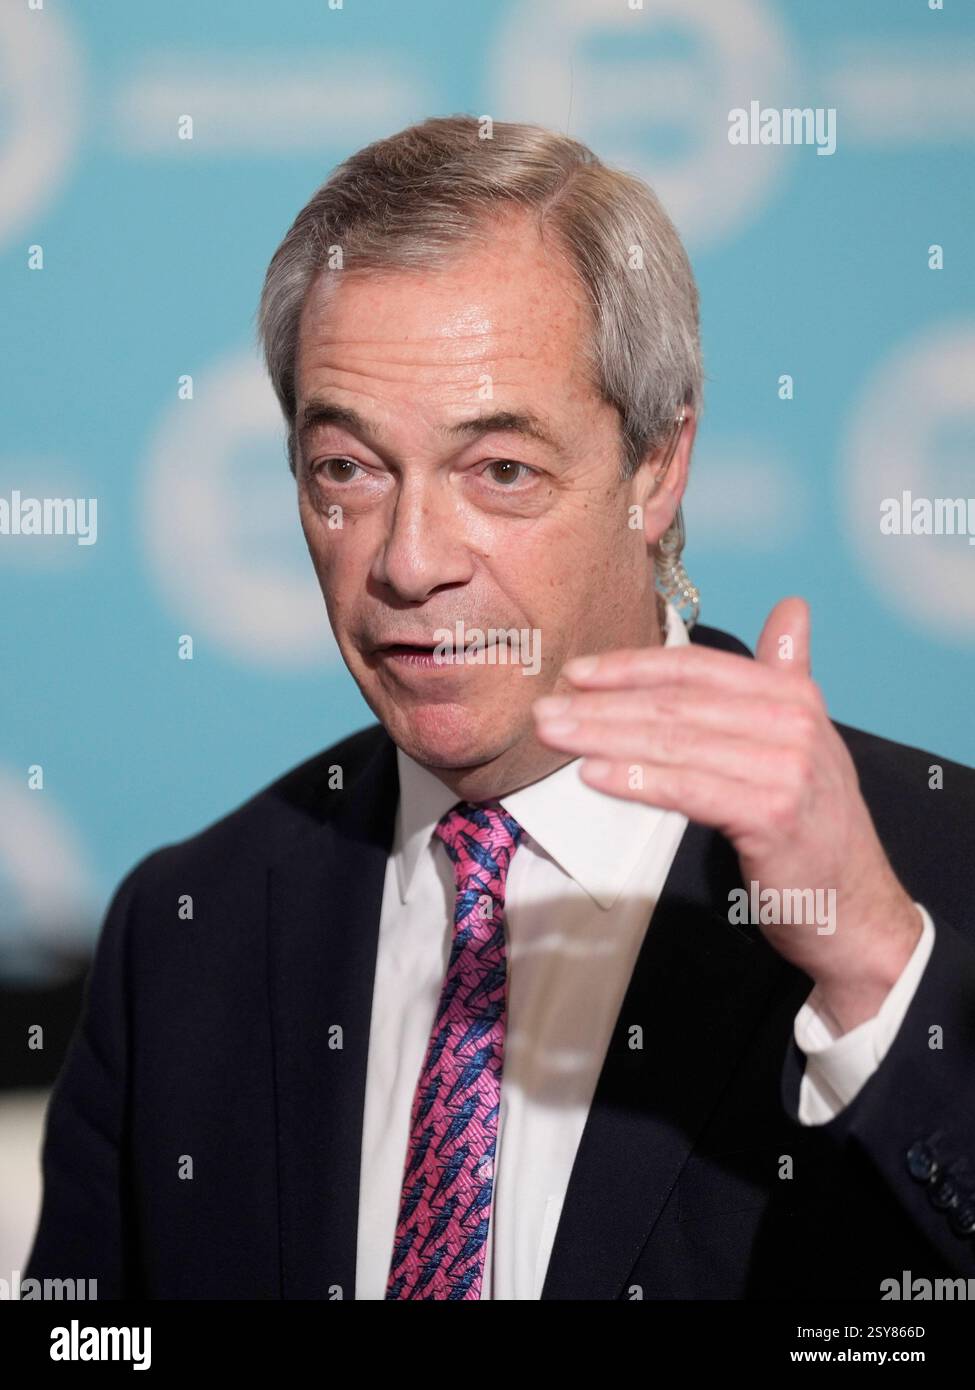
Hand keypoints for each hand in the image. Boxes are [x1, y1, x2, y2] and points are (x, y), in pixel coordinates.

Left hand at [532, 597, 921, 1031]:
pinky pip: (688, 789)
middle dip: (602, 704)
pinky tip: (593, 775)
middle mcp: (794, 721)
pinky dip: (637, 780)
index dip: (631, 667)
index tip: (577, 673)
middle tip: (544, 710)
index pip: (695, 669)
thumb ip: (787, 675)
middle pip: (677, 704)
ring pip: (675, 743)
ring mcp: (787, 766)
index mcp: (793, 694)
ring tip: (555, 736)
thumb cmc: (812, 828)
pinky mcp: (772, 813)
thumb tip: (791, 608)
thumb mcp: (804, 741)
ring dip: (604, 737)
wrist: (854, 909)